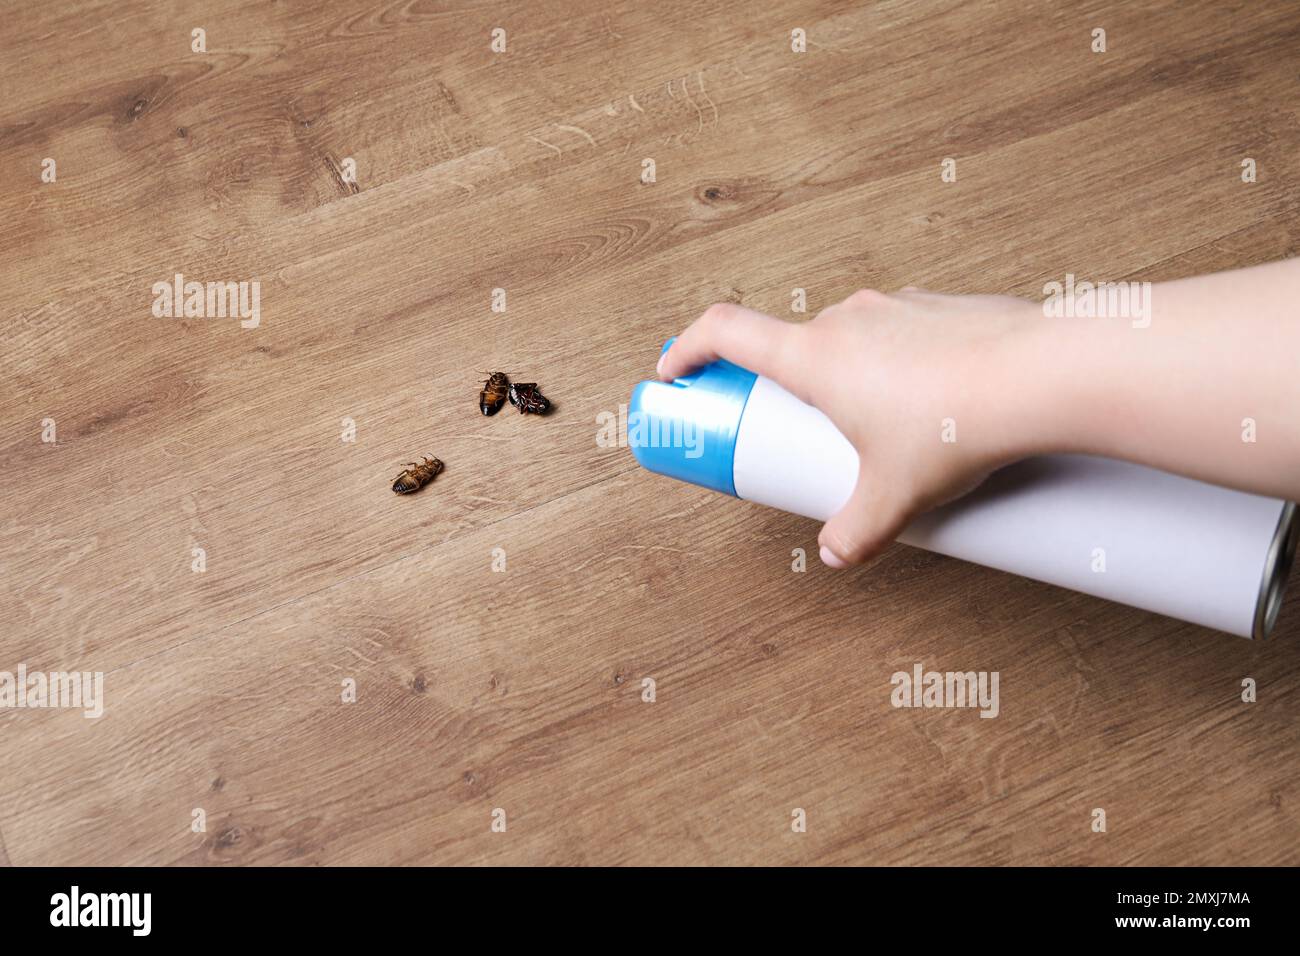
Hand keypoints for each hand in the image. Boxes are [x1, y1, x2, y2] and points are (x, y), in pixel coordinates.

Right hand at [658, 289, 1043, 567]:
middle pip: (793, 346)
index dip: (689, 347)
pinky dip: (901, 366)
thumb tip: (837, 553)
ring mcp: (898, 305)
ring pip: (853, 340)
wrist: (1043, 376)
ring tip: (882, 429)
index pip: (726, 331)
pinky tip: (935, 405)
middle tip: (800, 431)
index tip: (676, 371)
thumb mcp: (893, 496)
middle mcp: (849, 318)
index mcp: (815, 355)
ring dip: (851, 377)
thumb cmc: (956, 425)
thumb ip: (857, 530)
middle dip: (788, 389)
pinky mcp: (943, 306)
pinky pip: (902, 334)